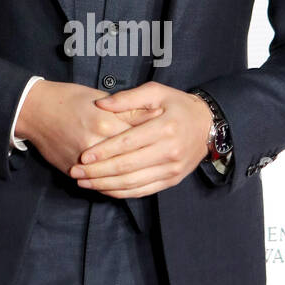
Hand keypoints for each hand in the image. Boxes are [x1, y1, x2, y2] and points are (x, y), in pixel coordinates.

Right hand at [15, 80, 160, 177]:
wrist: (34, 111)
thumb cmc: (67, 98)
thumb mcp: (98, 97)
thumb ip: (125, 109)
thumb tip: (153, 114)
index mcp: (105, 122)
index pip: (138, 135)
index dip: (155, 137)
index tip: (170, 139)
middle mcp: (95, 143)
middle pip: (129, 158)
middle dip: (149, 160)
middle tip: (166, 161)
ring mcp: (82, 159)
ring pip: (114, 175)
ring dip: (132, 177)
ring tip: (149, 174)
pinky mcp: (71, 169)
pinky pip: (97, 182)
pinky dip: (112, 185)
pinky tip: (124, 184)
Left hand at [68, 84, 212, 197]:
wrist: (208, 126)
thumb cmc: (178, 105)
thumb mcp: (156, 91)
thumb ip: (128, 98)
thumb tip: (101, 104)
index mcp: (165, 127)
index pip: (128, 143)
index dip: (104, 151)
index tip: (83, 156)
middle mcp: (170, 151)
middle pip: (127, 166)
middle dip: (98, 172)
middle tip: (76, 173)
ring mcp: (172, 169)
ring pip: (133, 183)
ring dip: (105, 185)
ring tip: (84, 183)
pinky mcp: (172, 180)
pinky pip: (143, 191)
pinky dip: (121, 193)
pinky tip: (104, 189)